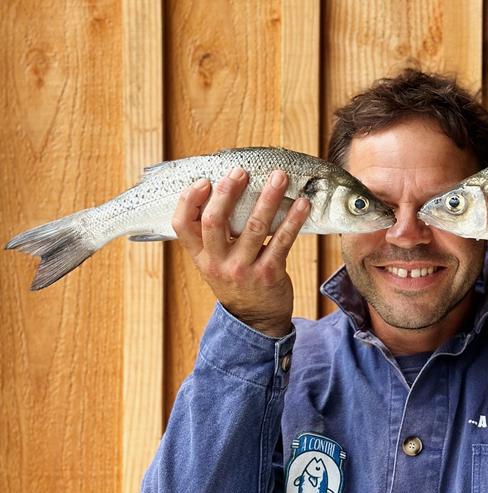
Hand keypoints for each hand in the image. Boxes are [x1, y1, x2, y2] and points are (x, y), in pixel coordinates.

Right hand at [172, 167, 309, 337]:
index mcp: (200, 256)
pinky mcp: (269, 274)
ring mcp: (242, 269)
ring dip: (268, 198)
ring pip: (253, 227)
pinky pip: (281, 241)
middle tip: (241, 172)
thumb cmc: (237, 282)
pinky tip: (302, 204)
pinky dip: (292, 220)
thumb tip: (226, 190)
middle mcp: (217, 263)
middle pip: (214, 221)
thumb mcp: (216, 263)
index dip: (189, 201)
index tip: (204, 181)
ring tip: (279, 177)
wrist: (256, 321)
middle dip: (227, 192)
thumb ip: (215, 237)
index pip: (181, 225)